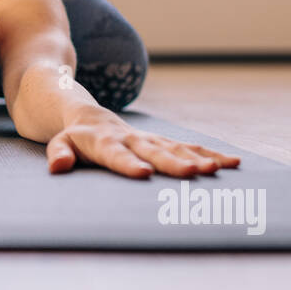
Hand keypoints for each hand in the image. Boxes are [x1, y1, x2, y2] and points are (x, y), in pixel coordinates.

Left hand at [45, 106, 239, 178]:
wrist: (88, 115)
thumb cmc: (73, 137)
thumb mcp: (58, 143)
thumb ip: (59, 154)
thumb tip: (58, 167)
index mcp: (105, 143)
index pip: (117, 155)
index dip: (129, 164)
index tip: (143, 174)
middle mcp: (133, 139)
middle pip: (155, 152)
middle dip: (175, 163)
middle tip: (195, 173)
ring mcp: (151, 139)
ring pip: (177, 148)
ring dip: (199, 158)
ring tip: (219, 170)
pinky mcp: (163, 141)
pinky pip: (189, 147)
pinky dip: (210, 153)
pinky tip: (233, 163)